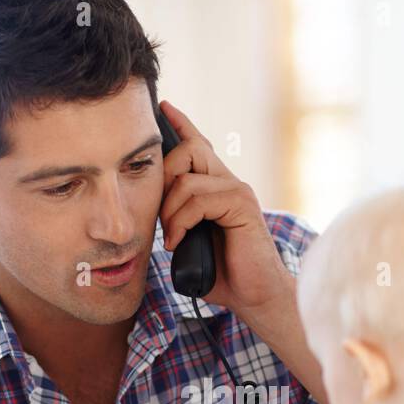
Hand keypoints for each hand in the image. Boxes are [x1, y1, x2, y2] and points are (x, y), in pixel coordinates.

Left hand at [156, 101, 293, 314]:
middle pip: (189, 150)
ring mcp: (238, 191)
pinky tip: (178, 241)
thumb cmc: (222, 274)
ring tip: (170, 238)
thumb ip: (174, 220)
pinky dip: (181, 222)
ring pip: (187, 180)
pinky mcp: (242, 205)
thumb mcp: (189, 243)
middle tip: (160, 213)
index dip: (181, 124)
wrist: (254, 296)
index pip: (198, 145)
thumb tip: (148, 210)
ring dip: (169, 211)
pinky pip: (199, 200)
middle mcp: (230, 182)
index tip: (164, 107)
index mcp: (218, 188)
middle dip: (164, 176)